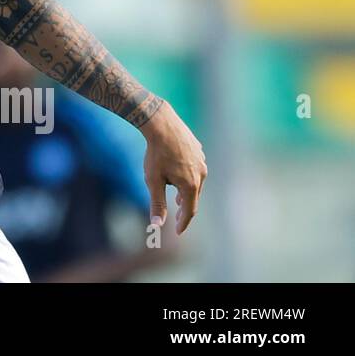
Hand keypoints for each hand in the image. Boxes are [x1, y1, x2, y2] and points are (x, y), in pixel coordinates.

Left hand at [141, 102, 207, 234]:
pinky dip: (188, 175)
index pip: (190, 211)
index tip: (178, 232)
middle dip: (185, 208)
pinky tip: (179, 173)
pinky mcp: (198, 150)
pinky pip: (195, 168)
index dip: (183, 223)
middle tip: (178, 218)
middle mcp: (201, 173)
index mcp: (191, 184)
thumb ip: (157, 203)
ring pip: (195, 181)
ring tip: (178, 198)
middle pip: (194, 196)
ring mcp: (202, 160)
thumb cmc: (155, 153)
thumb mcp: (153, 181)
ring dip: (187, 191)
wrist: (161, 123)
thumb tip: (157, 225)